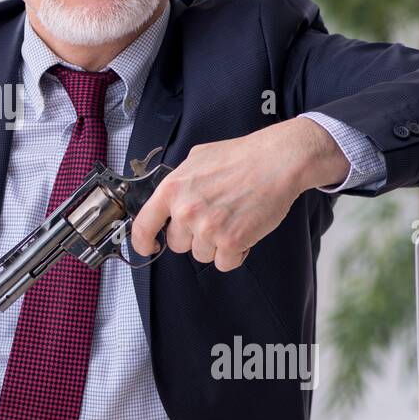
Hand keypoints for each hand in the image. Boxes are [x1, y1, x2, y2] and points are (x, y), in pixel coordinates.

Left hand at [129, 117, 349, 271]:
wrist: (276, 161)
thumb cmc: (242, 156)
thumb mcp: (197, 158)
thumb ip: (180, 181)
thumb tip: (172, 197)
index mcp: (172, 188)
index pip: (143, 225)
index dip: (142, 241)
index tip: (148, 246)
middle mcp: (185, 210)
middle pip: (178, 244)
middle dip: (194, 236)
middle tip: (214, 218)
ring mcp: (207, 228)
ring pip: (202, 254)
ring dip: (216, 244)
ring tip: (233, 219)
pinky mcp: (231, 242)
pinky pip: (225, 262)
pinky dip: (235, 252)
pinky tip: (244, 231)